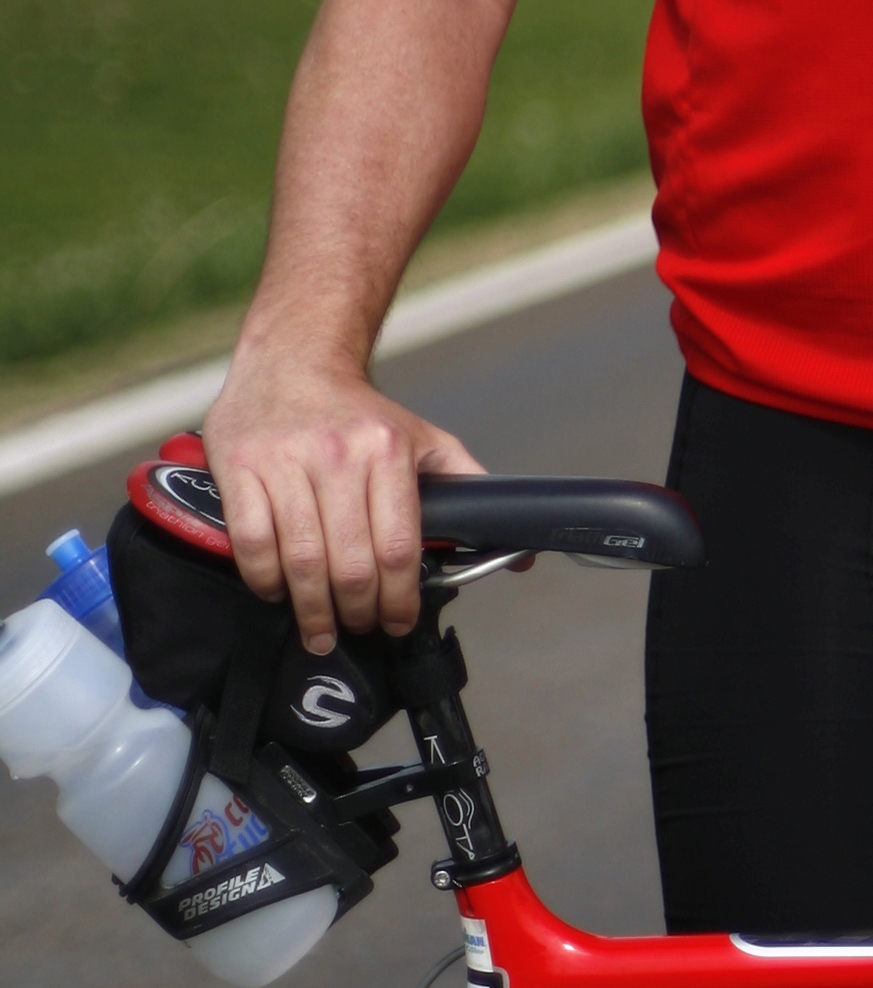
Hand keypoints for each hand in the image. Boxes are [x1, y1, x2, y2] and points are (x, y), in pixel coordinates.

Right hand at [201, 348, 482, 650]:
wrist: (292, 356)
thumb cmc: (358, 410)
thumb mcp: (423, 438)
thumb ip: (468, 490)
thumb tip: (518, 551)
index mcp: (387, 451)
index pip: (399, 549)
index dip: (399, 601)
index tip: (397, 623)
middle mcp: (337, 456)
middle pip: (350, 565)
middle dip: (358, 612)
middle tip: (359, 628)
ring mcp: (284, 461)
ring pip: (301, 560)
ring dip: (311, 609)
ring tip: (321, 631)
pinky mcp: (239, 466)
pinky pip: (252, 541)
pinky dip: (264, 579)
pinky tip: (277, 592)